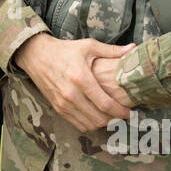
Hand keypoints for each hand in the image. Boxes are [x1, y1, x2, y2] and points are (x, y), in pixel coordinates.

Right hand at [13, 33, 135, 132]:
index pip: (105, 103)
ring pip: (89, 124)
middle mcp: (71, 94)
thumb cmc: (64, 50)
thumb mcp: (88, 46)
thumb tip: (133, 49)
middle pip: (99, 118)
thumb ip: (112, 51)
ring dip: (103, 123)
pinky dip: (90, 124)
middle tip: (122, 114)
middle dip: (114, 119)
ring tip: (112, 116)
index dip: (120, 111)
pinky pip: (78, 124)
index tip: (129, 112)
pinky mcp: (58, 107)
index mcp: (81, 78)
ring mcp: (63, 103)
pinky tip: (97, 116)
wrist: (36, 55)